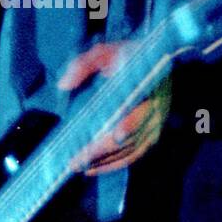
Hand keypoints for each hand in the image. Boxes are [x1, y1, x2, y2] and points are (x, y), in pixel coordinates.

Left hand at [57, 40, 172, 174]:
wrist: (158, 62)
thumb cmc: (129, 57)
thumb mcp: (106, 52)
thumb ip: (84, 65)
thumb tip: (63, 85)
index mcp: (148, 89)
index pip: (141, 111)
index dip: (130, 125)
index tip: (116, 136)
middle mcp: (155, 113)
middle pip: (130, 139)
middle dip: (102, 152)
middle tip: (76, 161)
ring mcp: (154, 127)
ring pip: (129, 152)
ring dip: (104, 162)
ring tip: (78, 167)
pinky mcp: (150, 137)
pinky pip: (132, 156)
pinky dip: (112, 165)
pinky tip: (93, 169)